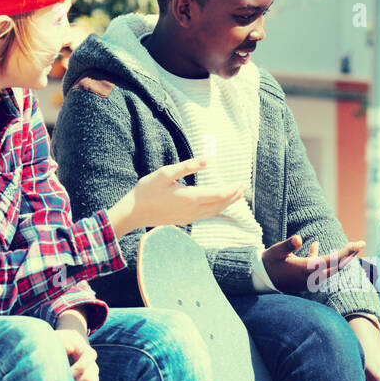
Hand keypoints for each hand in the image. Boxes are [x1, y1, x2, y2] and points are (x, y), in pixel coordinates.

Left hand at [56, 327, 98, 380]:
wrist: (65, 352)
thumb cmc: (58, 346)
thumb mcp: (58, 342)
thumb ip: (60, 346)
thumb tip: (65, 351)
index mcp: (87, 353)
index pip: (88, 360)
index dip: (76, 369)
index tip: (62, 373)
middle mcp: (93, 368)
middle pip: (88, 379)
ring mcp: (95, 380)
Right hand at [112, 158, 245, 234]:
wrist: (134, 213)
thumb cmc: (147, 190)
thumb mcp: (165, 173)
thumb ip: (187, 166)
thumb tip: (206, 160)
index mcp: (190, 197)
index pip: (219, 194)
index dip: (233, 188)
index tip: (242, 182)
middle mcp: (193, 210)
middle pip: (221, 204)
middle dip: (235, 195)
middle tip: (245, 186)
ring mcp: (189, 217)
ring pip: (216, 211)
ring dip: (228, 202)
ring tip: (238, 195)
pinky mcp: (185, 220)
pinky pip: (208, 214)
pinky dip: (218, 208)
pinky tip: (220, 204)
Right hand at [262, 234, 364, 293]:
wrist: (261, 280)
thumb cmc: (268, 264)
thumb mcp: (276, 252)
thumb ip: (288, 245)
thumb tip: (298, 238)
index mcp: (307, 269)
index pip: (332, 260)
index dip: (346, 252)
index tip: (357, 245)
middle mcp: (311, 276)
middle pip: (336, 266)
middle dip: (349, 255)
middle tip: (361, 244)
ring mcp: (310, 280)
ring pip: (330, 268)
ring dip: (340, 258)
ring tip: (350, 247)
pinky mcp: (305, 279)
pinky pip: (319, 268)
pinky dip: (322, 258)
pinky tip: (314, 245)